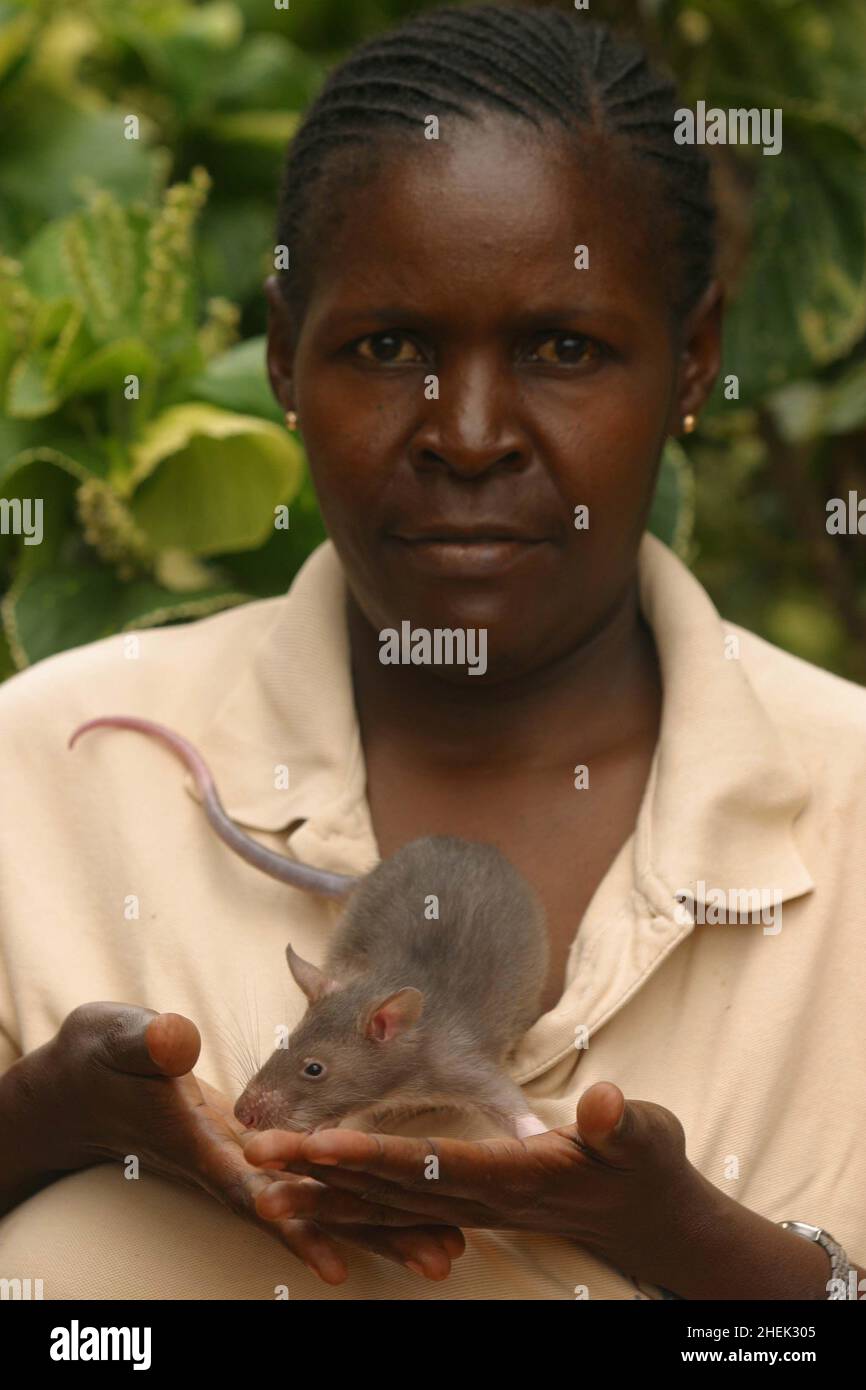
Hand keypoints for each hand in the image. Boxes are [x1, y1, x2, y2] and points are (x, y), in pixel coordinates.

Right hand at [15, 1003, 463, 1284]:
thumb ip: (147, 1045)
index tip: (337, 1259)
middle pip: (312, 1212)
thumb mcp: (114, 1040)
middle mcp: (235, 1164)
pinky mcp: (262, 1154)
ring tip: (446, 1252)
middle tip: (438, 1259)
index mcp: (202, 1142)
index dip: (295, 1221)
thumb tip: (176, 1043)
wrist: (84, 1087)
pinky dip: (361, 1199)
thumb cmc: (98, 1061)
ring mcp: (252, 1163)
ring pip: (325, 1202)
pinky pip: (320, 1183)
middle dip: (372, 1237)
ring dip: (382, 1227)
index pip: (252, 1187)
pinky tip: (406, 1217)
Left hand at [243, 1081, 709, 1291]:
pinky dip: (350, 1211)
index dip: (378, 1154)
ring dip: (323, 1199)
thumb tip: (604, 1101)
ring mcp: (469, 1208)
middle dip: (323, 1174)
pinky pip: (397, 1212)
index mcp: (514, 1175)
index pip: (434, 1163)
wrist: (649, 1216)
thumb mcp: (644, 1137)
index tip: (324, 1142)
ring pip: (384, 1205)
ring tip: (262, 1195)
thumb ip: (620, 1124)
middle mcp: (481, 1198)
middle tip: (260, 1158)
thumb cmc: (644, 1166)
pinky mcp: (464, 1207)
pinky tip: (310, 1209)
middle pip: (390, 1186)